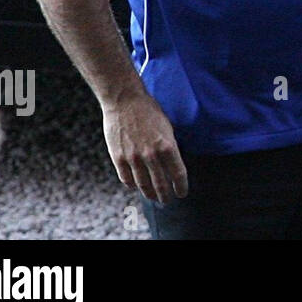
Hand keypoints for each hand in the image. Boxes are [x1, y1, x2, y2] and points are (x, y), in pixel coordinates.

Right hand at [102, 89, 187, 203]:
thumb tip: (171, 164)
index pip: (178, 174)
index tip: (182, 193)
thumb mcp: (167, 127)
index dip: (181, 186)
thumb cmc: (148, 111)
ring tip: (154, 198)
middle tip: (167, 201)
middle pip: (161, 184)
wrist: (124, 100)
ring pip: (143, 184)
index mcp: (167, 146)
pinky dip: (132, 185)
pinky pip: (126, 179)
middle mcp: (151, 155)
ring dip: (150, 194)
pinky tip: (136, 187)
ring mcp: (133, 158)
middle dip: (165, 195)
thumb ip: (169, 147)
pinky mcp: (118, 157)